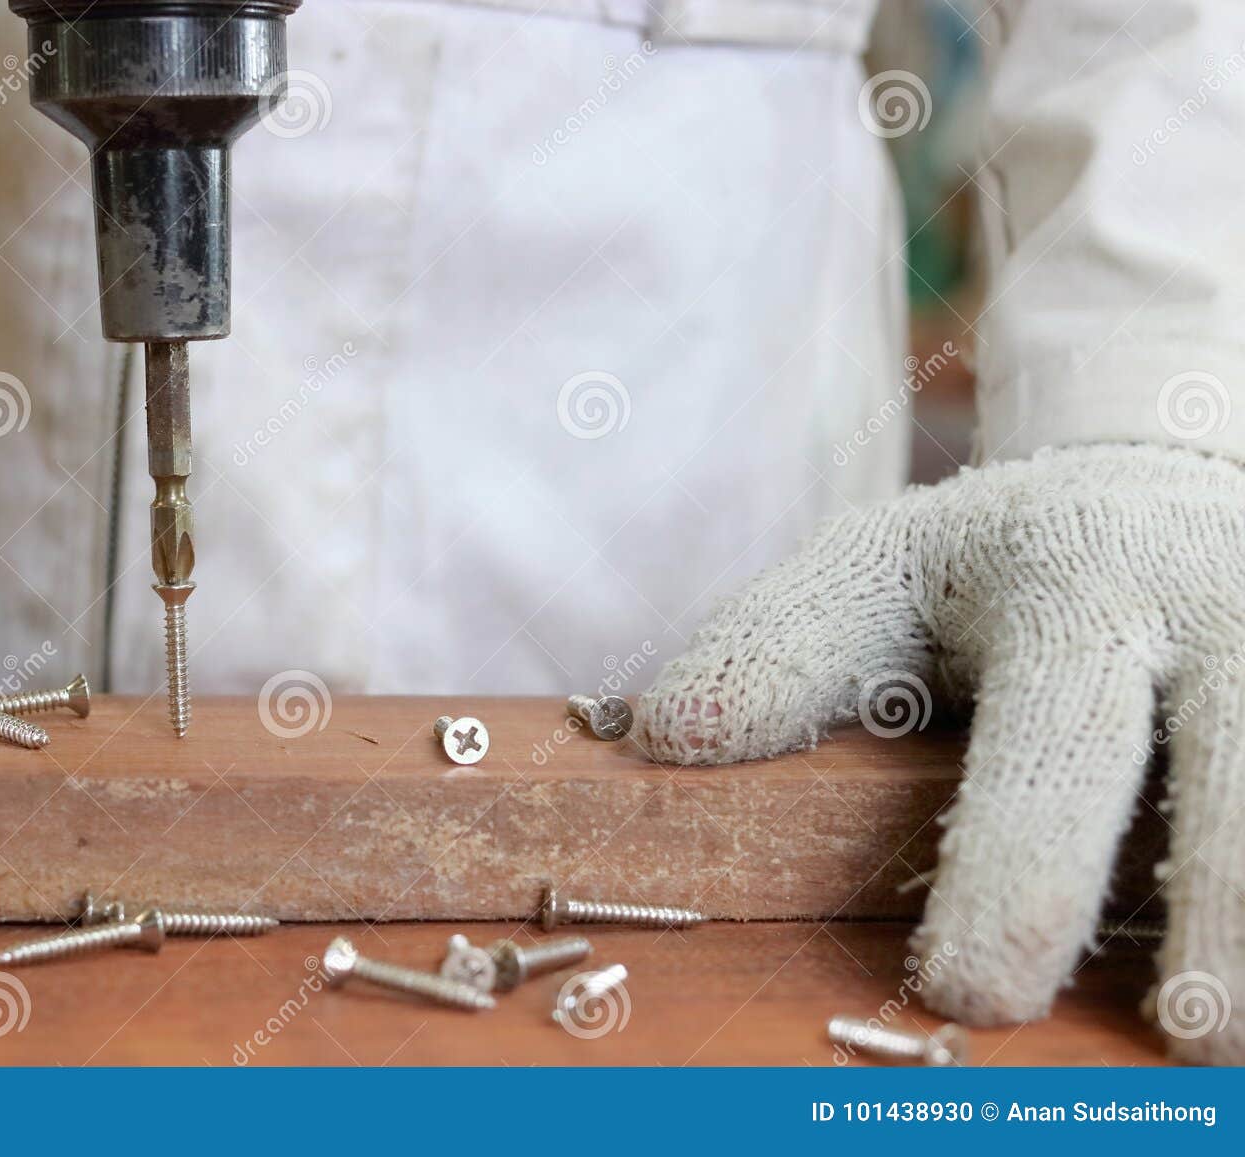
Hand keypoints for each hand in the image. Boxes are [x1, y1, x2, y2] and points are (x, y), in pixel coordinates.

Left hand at [637, 444, 1244, 1063]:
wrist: (1154, 473)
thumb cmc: (994, 561)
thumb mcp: (873, 575)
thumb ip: (778, 650)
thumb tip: (662, 737)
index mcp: (1070, 587)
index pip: (1047, 739)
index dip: (1016, 868)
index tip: (973, 994)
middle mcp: (1211, 605)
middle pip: (1229, 764)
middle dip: (1218, 901)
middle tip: (1195, 1044)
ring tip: (1237, 1043)